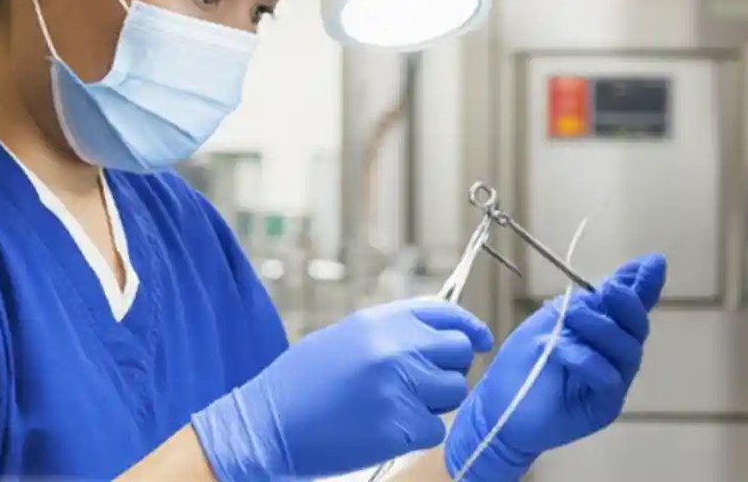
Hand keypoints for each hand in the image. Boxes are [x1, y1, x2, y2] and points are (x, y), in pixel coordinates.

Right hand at [193, 298, 493, 480]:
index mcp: (381, 321)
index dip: (470, 327)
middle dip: (449, 368)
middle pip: (459, 352)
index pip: (446, 314)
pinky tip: (385, 428)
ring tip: (394, 405)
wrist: (267, 424)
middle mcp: (395, 348)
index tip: (480, 339)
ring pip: (454, 392)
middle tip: (423, 381)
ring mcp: (400, 388)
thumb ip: (394, 331)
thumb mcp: (347, 337)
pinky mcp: (399, 428)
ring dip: (434, 402)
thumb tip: (438, 335)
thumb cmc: (302, 382)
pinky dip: (417, 433)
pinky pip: (434, 429)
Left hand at [444, 254, 667, 481]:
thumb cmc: (523, 361)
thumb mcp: (551, 321)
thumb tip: (618, 280)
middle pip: (637, 327)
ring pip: (627, 350)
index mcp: (603, 332)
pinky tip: (561, 351)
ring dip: (601, 328)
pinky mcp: (604, 407)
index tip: (654, 262)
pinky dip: (586, 360)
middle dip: (627, 304)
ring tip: (572, 315)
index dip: (643, 285)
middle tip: (610, 289)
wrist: (499, 403)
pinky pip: (608, 378)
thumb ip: (584, 304)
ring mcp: (613, 383)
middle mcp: (615, 356)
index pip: (630, 307)